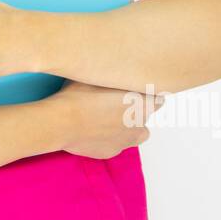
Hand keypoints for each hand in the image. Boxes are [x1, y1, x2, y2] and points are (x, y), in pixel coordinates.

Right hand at [46, 79, 164, 159]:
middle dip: (134, 108)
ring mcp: (125, 141)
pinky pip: (114, 143)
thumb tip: (120, 67)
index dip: (146, 92)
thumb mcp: (100, 74)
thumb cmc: (79, 95)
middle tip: (114, 99)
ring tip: (105, 116)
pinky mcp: (110, 152)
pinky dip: (108, 137)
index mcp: (143, 104)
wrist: (61, 122)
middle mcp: (139, 125)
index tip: (134, 87)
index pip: (158, 98)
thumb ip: (116, 75)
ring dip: (125, 125)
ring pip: (133, 133)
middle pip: (145, 115)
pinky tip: (93, 128)